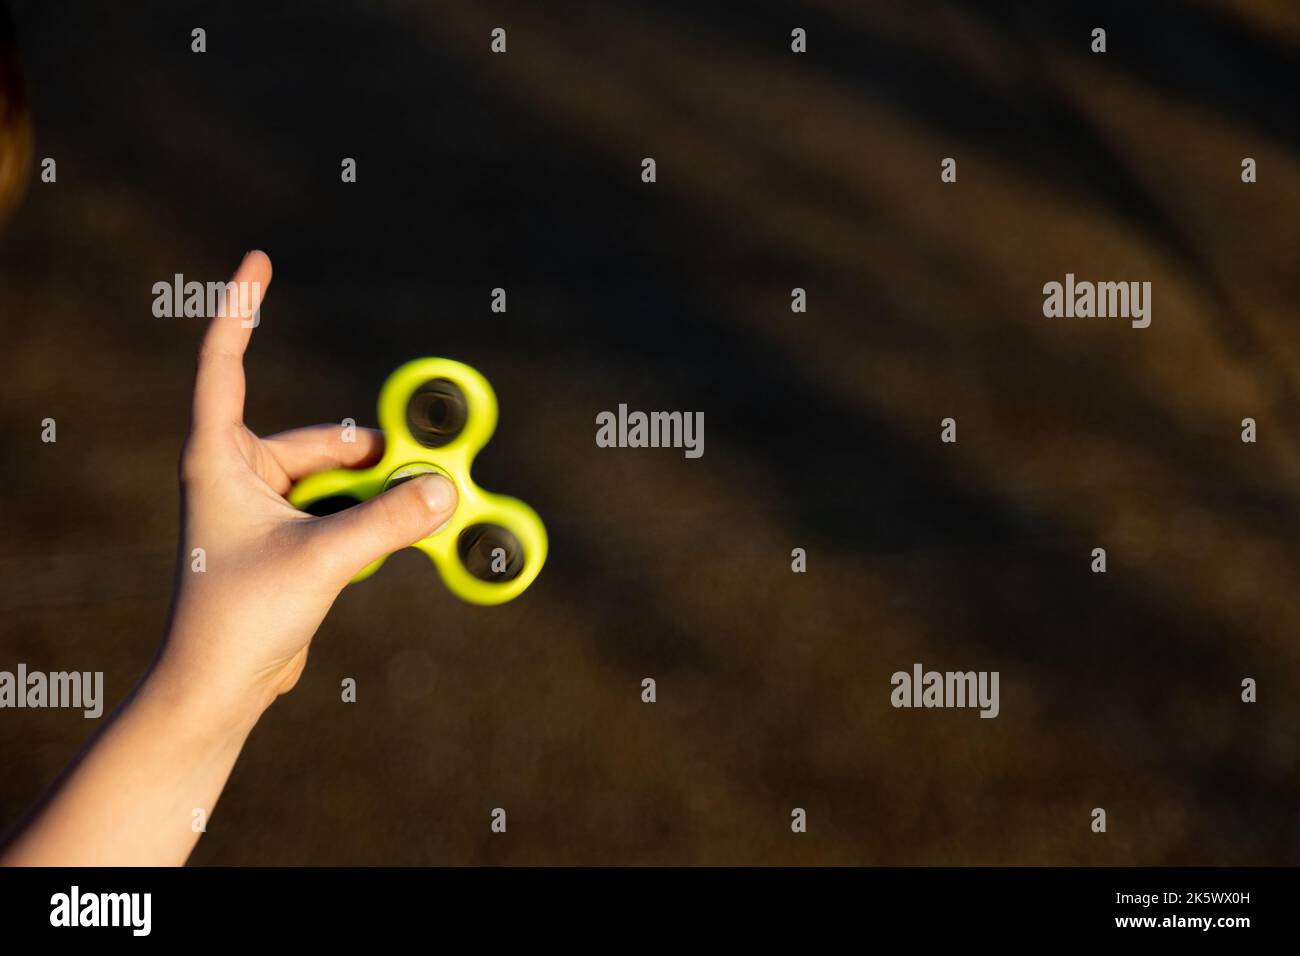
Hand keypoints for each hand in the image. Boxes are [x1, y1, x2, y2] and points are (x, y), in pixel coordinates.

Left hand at [155, 250, 457, 728]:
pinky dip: (376, 515)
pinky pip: (343, 509)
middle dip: (376, 451)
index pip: (226, 361)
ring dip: (382, 489)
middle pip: (321, 436)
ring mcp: (265, 508)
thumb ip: (388, 519)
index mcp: (220, 457)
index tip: (259, 259)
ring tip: (428, 505)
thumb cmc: (241, 618)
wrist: (219, 687)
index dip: (242, 307)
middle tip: (432, 465)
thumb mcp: (322, 559)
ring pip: (339, 476)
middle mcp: (240, 473)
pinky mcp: (288, 540)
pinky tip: (407, 532)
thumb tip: (445, 488)